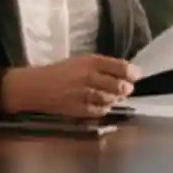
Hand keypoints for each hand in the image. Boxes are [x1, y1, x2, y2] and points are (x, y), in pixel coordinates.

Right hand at [0, 54, 140, 117]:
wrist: (35, 86)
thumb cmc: (60, 72)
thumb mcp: (81, 61)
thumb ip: (103, 66)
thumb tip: (126, 72)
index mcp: (92, 62)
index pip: (121, 67)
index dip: (133, 73)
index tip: (136, 75)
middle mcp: (90, 77)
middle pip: (120, 86)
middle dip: (126, 88)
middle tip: (126, 88)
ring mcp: (85, 94)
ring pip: (112, 99)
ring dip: (116, 99)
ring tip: (113, 96)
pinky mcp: (79, 109)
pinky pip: (100, 111)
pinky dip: (105, 108)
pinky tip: (102, 105)